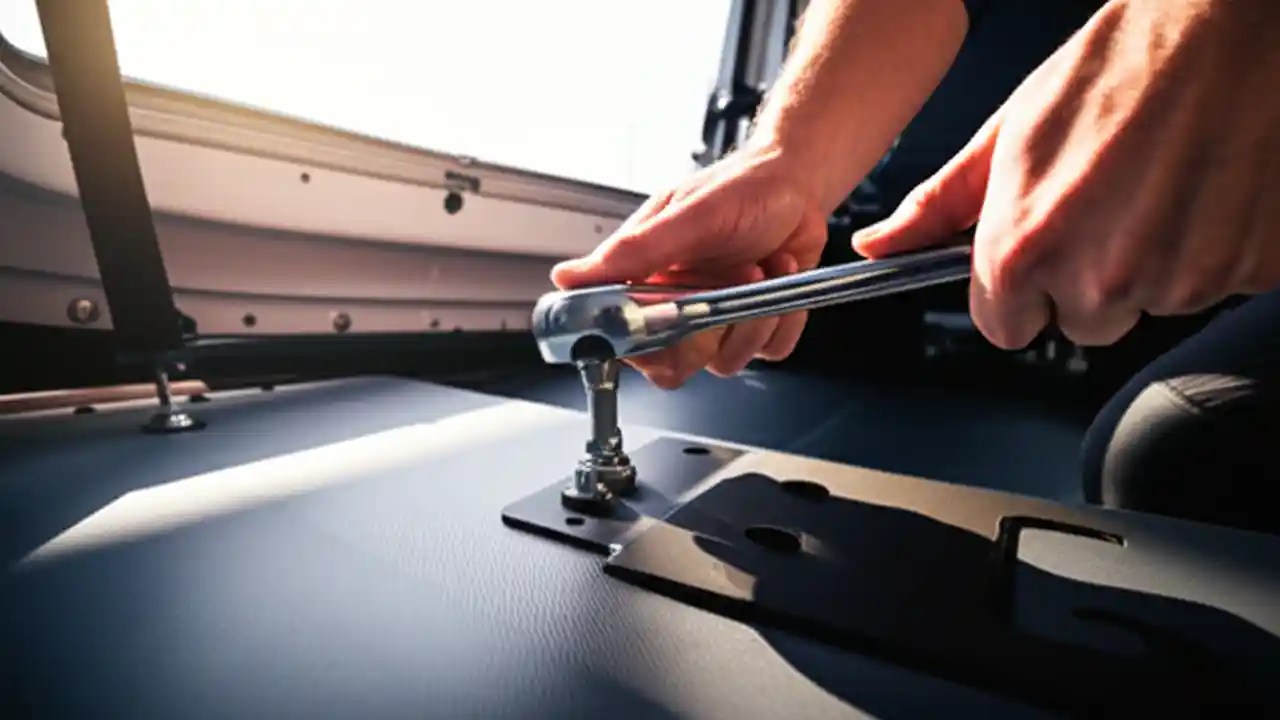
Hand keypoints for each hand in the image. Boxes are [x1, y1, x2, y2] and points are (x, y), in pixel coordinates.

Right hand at [551, 144, 829, 387]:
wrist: (798, 182)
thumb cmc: (741, 188)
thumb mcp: (686, 216)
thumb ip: (632, 252)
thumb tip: (568, 277)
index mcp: (648, 280)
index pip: (627, 339)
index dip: (643, 343)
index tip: (669, 321)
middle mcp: (680, 305)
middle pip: (674, 365)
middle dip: (705, 334)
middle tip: (720, 290)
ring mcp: (719, 319)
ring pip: (727, 362)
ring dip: (752, 319)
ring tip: (758, 269)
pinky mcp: (758, 325)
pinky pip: (770, 350)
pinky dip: (783, 318)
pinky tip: (779, 274)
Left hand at [852, 0, 1279, 348]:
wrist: (1232, 25)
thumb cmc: (1121, 64)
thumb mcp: (1011, 133)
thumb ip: (941, 205)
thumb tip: (880, 247)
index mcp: (1026, 250)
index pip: (1004, 329)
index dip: (1018, 292)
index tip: (1035, 256)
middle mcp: (1101, 279)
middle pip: (1082, 323)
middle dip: (1087, 279)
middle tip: (1107, 205)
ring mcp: (1180, 281)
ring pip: (1149, 305)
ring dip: (1151, 264)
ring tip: (1160, 186)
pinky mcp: (1249, 272)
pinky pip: (1215, 287)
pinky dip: (1212, 251)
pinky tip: (1204, 191)